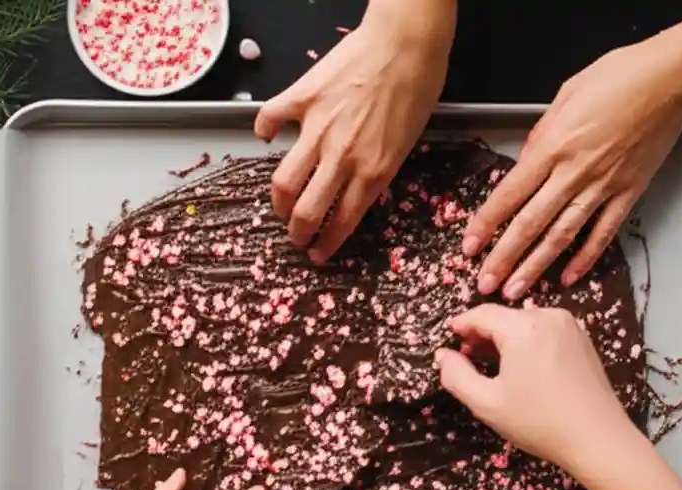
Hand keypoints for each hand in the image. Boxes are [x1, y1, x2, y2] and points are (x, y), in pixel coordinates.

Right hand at [254, 0, 453, 262]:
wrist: (406, 44)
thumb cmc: (418, 88)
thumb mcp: (406, 144)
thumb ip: (378, 170)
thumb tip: (355, 189)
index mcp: (373, 172)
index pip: (342, 222)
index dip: (325, 245)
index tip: (317, 254)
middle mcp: (342, 157)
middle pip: (306, 211)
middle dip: (296, 233)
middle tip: (294, 236)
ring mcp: (317, 129)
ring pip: (283, 181)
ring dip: (278, 200)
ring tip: (279, 204)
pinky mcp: (301, 99)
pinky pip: (269, 120)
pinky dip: (263, 131)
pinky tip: (266, 137)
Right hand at [436, 304, 645, 483]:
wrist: (598, 439)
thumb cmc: (539, 422)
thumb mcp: (487, 403)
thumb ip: (457, 375)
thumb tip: (443, 356)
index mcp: (524, 327)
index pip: (481, 314)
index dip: (460, 326)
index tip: (448, 341)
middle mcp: (549, 316)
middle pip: (504, 317)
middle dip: (482, 335)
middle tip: (467, 360)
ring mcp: (569, 327)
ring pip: (524, 324)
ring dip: (505, 340)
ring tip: (493, 367)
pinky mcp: (582, 340)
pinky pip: (544, 332)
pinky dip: (527, 343)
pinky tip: (522, 369)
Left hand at [463, 19, 681, 298]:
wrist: (670, 79)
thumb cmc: (618, 76)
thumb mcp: (566, 95)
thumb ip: (542, 133)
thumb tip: (527, 158)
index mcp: (552, 147)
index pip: (509, 194)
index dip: (487, 223)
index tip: (469, 246)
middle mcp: (574, 173)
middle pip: (530, 224)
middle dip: (504, 258)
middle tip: (484, 284)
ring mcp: (603, 187)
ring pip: (562, 235)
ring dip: (536, 266)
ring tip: (516, 291)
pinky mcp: (629, 193)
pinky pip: (603, 233)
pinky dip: (585, 257)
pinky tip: (568, 276)